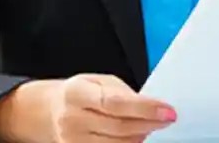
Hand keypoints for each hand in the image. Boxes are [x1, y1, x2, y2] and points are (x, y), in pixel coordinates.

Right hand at [0, 75, 176, 142]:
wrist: (51, 110)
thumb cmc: (81, 92)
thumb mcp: (98, 80)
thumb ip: (122, 93)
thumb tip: (150, 107)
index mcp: (77, 92)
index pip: (115, 103)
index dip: (145, 108)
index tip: (168, 111)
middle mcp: (71, 118)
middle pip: (118, 127)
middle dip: (148, 124)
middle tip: (166, 119)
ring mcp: (72, 140)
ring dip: (140, 136)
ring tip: (151, 126)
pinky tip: (136, 136)